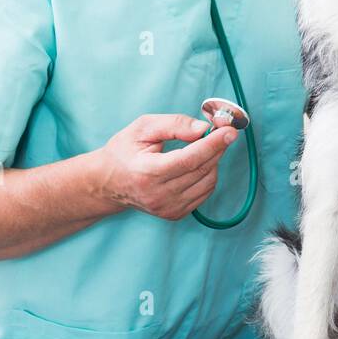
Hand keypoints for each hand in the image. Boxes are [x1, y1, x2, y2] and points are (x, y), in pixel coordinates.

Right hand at [93, 114, 237, 220]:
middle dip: (217, 147)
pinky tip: (196, 164)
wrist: (108, 182)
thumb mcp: (142, 128)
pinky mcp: (175, 214)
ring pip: (208, 181)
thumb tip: (203, 128)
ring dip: (213, 161)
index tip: (229, 131)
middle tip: (222, 131)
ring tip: (201, 147)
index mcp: (147, 173)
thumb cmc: (124, 152)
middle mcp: (158, 195)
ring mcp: (168, 208)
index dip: (213, 144)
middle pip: (202, 169)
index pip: (189, 159)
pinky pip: (204, 192)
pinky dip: (207, 174)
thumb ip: (174, 124)